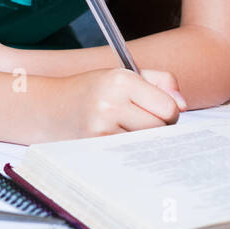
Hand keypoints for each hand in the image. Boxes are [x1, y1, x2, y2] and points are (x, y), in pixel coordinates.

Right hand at [49, 67, 187, 136]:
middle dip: (158, 128)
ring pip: (144, 144)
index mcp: (121, 81)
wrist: (47, 107)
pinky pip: (127, 153)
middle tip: (143, 121)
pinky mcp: (91, 148)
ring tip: (126, 129)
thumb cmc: (93, 90)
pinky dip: (127, 149)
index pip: (169, 108)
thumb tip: (182, 106)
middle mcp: (110, 104)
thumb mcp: (125, 75)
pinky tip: (116, 139)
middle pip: (159, 129)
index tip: (161, 112)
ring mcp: (99, 129)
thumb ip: (160, 82)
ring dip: (142, 140)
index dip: (170, 112)